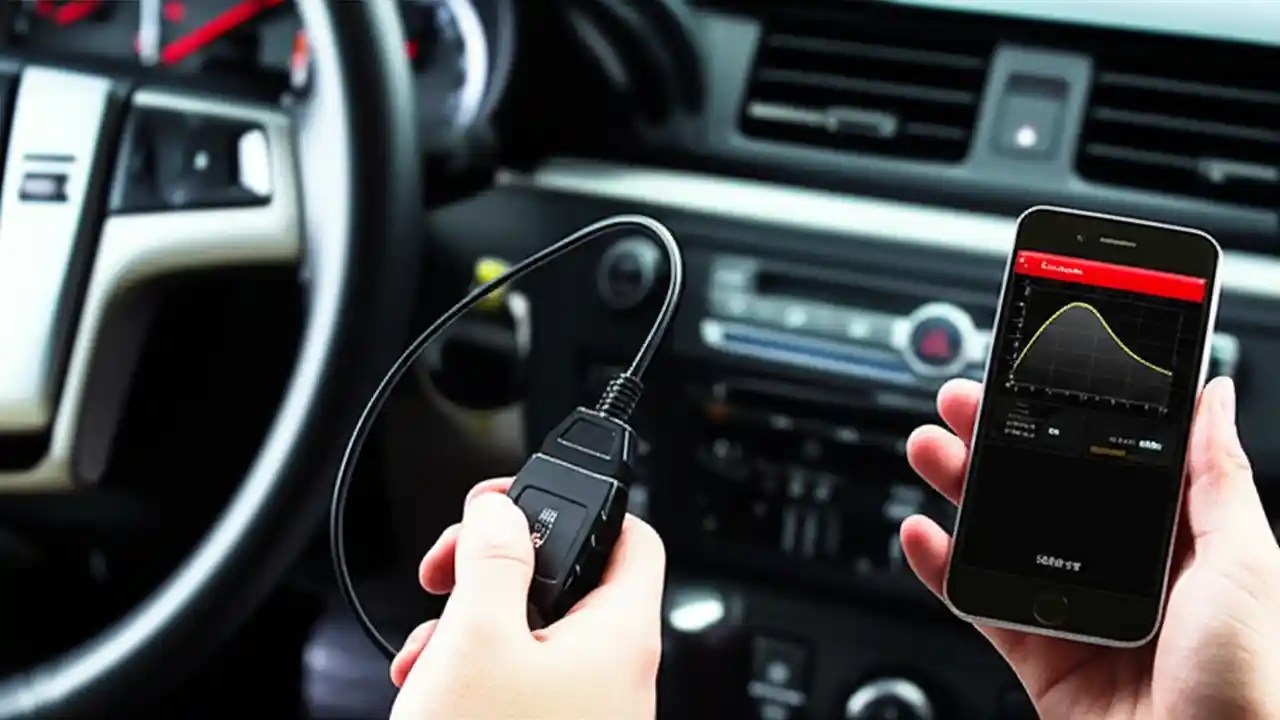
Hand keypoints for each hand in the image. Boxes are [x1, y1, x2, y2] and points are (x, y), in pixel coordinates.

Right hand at [388, 478, 665, 719]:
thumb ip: (492, 560)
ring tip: (432, 651)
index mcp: (621, 635)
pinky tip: (436, 687)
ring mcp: (589, 709)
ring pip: (534, 632)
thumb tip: (500, 511)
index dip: (575, 507)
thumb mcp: (478, 640)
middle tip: (450, 574)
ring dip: (474, 626)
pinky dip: (479, 669)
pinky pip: (524, 680)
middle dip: (496, 573)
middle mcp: (617, 672)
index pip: (633, 535)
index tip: (511, 507)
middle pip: (568, 580)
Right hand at [903, 376, 1279, 718]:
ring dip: (960, 489)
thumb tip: (1211, 397)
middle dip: (997, 441)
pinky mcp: (1038, 653)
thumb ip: (1217, 478)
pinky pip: (978, 602)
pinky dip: (943, 568)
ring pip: (1002, 535)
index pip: (1108, 457)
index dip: (1065, 415)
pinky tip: (926, 534)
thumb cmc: (1254, 685)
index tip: (1031, 379)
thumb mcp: (1244, 563)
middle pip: (1043, 488)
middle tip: (963, 405)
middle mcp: (1121, 569)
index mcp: (1177, 540)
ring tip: (931, 450)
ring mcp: (1074, 609)